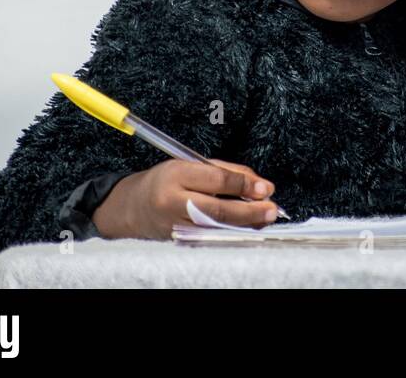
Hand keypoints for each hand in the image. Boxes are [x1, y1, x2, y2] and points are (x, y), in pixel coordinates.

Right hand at [92, 158, 279, 239]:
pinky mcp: (179, 241)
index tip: (266, 187)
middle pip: (219, 209)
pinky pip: (212, 237)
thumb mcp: (191, 164)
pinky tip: (248, 228)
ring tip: (266, 218)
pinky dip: (233, 233)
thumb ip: (226, 172)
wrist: (133, 208)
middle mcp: (174, 202)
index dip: (245, 185)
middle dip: (250, 210)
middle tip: (272, 208)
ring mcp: (176, 226)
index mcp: (176, 175)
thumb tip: (259, 184)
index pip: (217, 180)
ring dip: (246, 224)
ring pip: (218, 227)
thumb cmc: (166, 181)